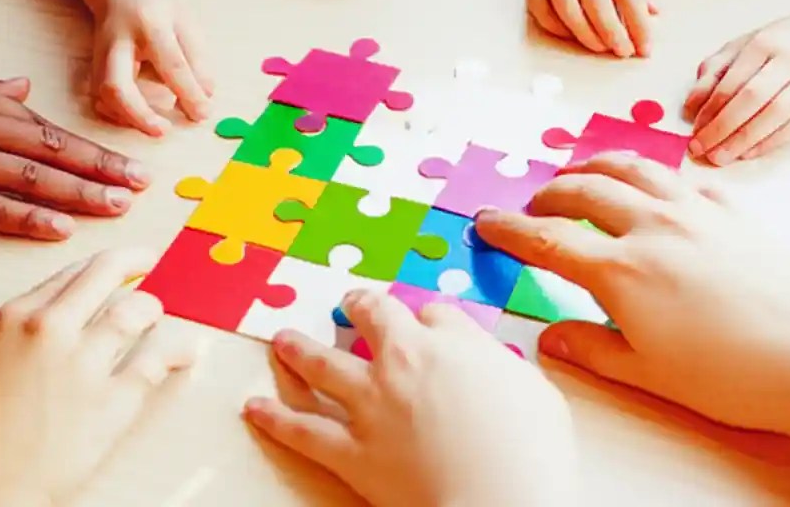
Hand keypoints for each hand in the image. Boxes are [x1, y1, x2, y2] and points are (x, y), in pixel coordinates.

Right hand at [0, 78, 148, 239]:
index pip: (44, 126)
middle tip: (144, 184)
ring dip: (78, 194)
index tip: (130, 161)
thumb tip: (24, 87)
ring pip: (27, 177)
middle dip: (101, 168)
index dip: (91, 147)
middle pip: (48, 149)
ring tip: (118, 207)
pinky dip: (26, 218)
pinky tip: (60, 228)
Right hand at [0, 249, 197, 506]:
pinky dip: (175, 354)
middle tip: (150, 261)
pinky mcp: (112, 401)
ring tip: (159, 314)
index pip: (71, 273)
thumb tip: (39, 315)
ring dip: (153, 308)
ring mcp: (84, 364)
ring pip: (136, 312)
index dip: (101, 264)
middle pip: (106, 276)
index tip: (118, 263)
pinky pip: (155, 363)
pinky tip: (182, 353)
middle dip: (135, 262)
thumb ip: (8, 334)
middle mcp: (51, 330)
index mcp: (13, 319)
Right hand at [87, 0, 213, 134]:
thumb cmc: (157, 3)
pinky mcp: (92, 65)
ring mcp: (100, 54)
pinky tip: (138, 117)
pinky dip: (118, 113)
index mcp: (150, 23)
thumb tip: (206, 95)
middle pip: (117, 85)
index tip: (203, 113)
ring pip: (103, 95)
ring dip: (128, 118)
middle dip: (139, 115)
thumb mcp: (185, 21)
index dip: (189, 94)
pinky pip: (100, 97)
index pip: (171, 65)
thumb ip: (197, 58)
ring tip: (156, 126)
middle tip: (164, 131)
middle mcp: (119, 40)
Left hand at [244, 291, 576, 506]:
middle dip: (357, 306)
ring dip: (298, 349)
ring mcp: (369, 406)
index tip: (426, 321)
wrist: (500, 503)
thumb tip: (490, 357)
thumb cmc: (530, 452)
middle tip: (348, 303)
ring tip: (282, 340)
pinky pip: (303, 431)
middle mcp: (401, 364)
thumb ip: (501, 365)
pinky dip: (275, 419)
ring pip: (322, 364)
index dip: (429, 317)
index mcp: (448, 344)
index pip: (433, 312)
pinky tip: (254, 408)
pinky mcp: (351, 452)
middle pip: (371, 317)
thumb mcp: (535, 391)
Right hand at [476, 152, 789, 433]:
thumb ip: (591, 348)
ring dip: (595, 165)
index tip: (487, 224)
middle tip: (533, 204)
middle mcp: (652, 227)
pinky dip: (656, 172)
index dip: (509, 230)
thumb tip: (550, 337)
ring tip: (580, 172)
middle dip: (549, 193)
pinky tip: (655, 184)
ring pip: (632, 168)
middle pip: (583, 191)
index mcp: (622, 271)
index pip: (547, 240)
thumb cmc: (731, 376)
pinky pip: (684, 175)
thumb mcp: (648, 373)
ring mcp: (695, 212)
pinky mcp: (734, 211)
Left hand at [684, 6, 789, 164]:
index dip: (709, 109)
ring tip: (721, 157)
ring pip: (773, 116)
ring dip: (743, 141)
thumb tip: (691, 105)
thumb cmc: (787, 39)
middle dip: (722, 128)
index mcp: (764, 43)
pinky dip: (769, 143)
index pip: (731, 81)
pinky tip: (749, 153)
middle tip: (700, 149)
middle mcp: (788, 62)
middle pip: (750, 100)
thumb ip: (716, 68)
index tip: (693, 129)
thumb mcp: (748, 42)